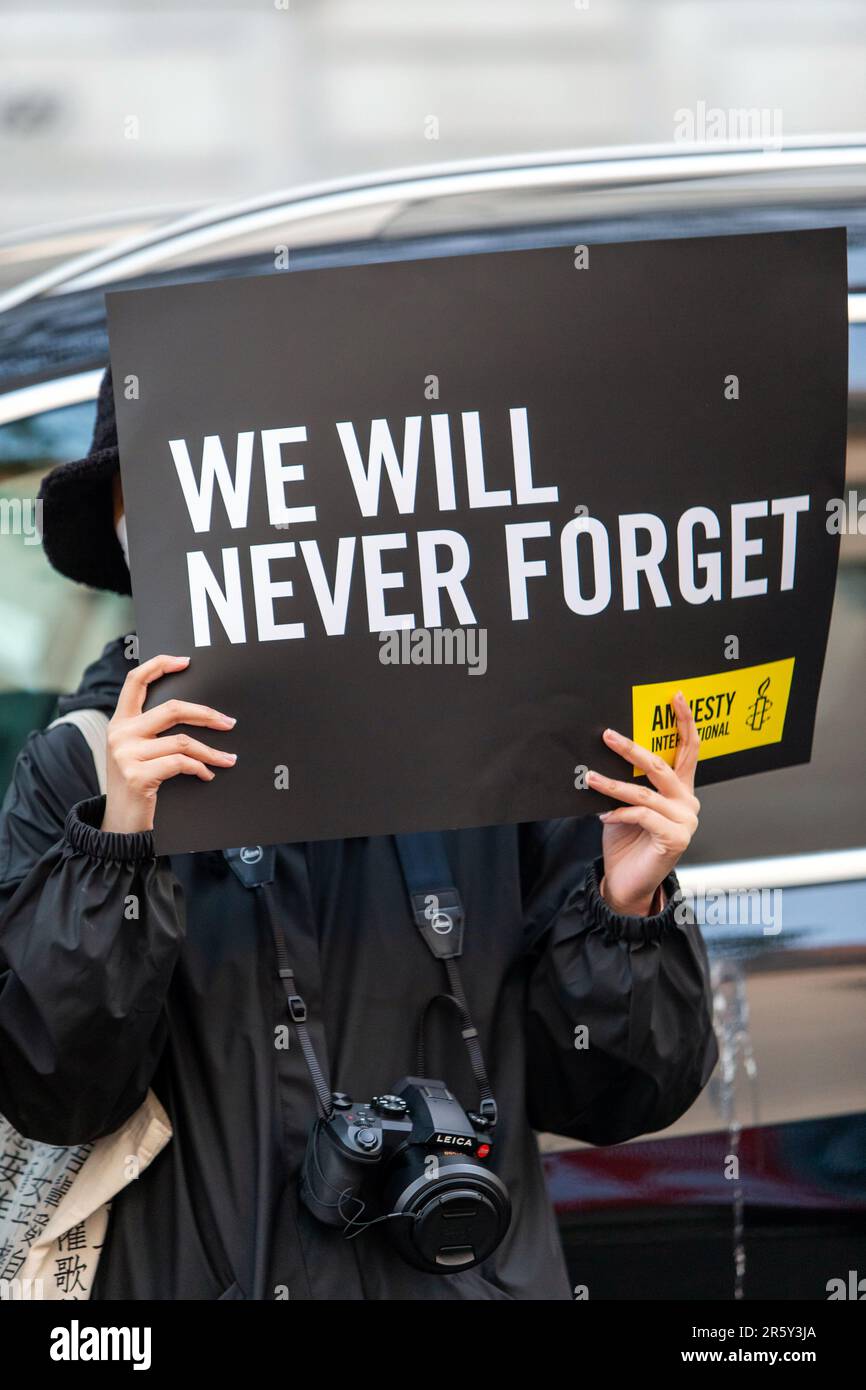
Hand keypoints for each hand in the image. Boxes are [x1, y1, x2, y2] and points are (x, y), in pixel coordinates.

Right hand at [102, 654, 236, 833]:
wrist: (120, 825)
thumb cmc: (138, 785)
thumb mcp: (137, 753)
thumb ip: (153, 731)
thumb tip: (198, 714)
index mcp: (119, 722)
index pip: (135, 681)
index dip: (159, 665)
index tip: (185, 661)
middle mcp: (119, 733)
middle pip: (172, 709)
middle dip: (207, 714)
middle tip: (229, 722)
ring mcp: (126, 754)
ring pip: (182, 740)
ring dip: (211, 751)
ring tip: (227, 759)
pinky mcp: (136, 775)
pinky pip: (181, 763)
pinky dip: (200, 768)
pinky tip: (207, 775)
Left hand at [586, 691, 699, 916]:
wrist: (627, 882)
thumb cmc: (626, 841)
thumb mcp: (626, 804)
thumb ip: (628, 782)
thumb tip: (608, 753)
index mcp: (680, 790)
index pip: (688, 750)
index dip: (684, 722)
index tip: (677, 697)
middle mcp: (687, 802)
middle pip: (662, 766)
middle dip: (633, 749)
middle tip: (608, 735)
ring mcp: (685, 821)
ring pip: (646, 792)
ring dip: (613, 783)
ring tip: (590, 777)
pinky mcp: (675, 839)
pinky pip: (643, 815)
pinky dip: (620, 813)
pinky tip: (603, 816)